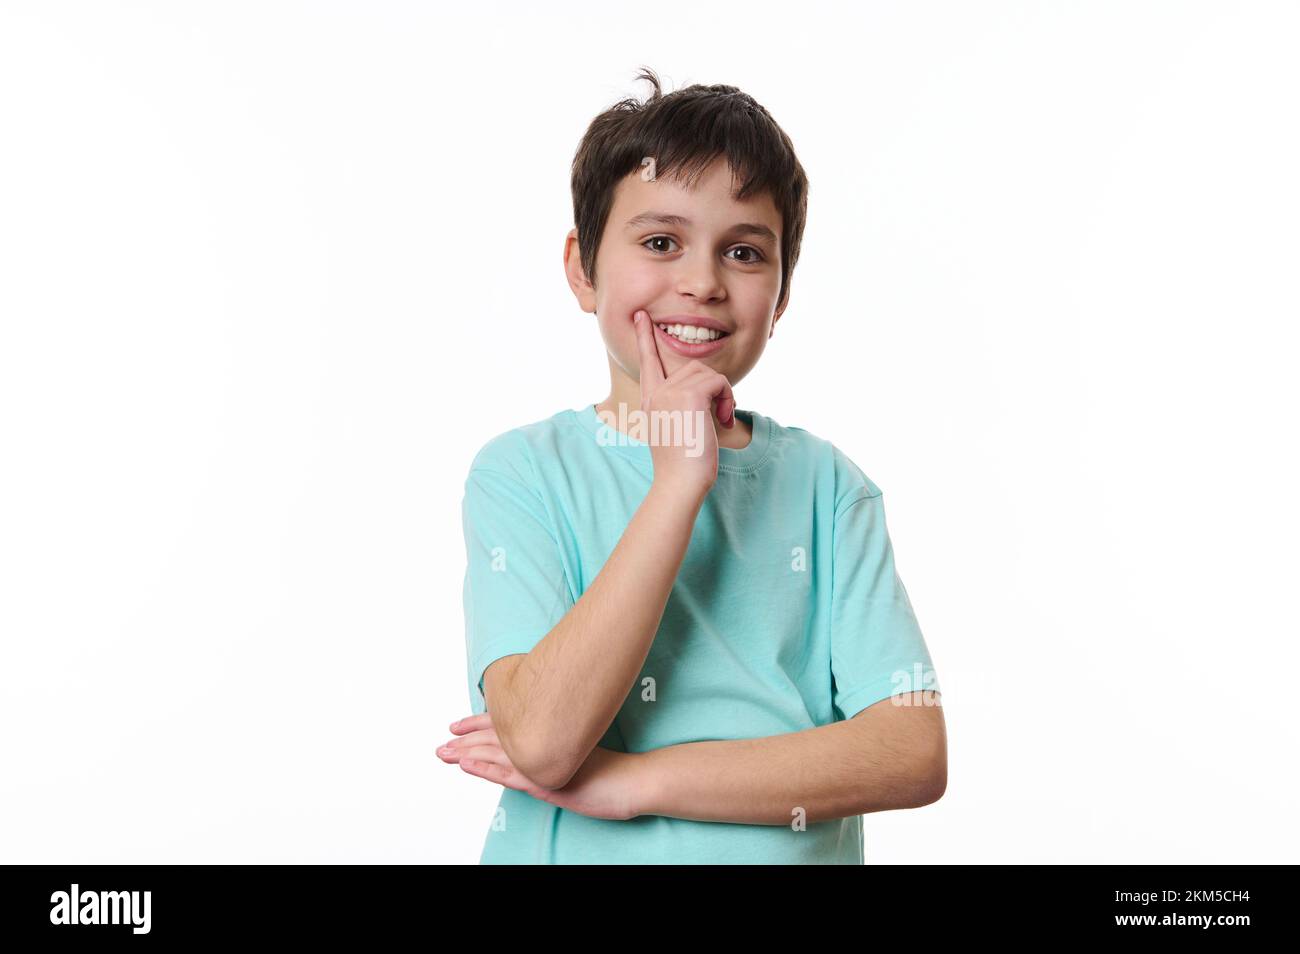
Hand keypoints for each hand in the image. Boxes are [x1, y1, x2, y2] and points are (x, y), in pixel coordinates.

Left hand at [437, 712, 648, 820]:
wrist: (633, 779)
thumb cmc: (610, 768)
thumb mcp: (578, 751)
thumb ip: (557, 743)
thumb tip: (540, 737)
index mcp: (549, 732)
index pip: (506, 722)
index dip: (479, 722)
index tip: (457, 723)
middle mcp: (543, 741)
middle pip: (495, 735)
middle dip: (465, 739)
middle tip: (442, 742)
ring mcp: (543, 760)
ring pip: (496, 753)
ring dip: (466, 752)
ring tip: (443, 753)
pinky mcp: (546, 780)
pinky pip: (510, 774)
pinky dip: (485, 768)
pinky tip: (466, 765)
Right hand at [633, 309, 735, 496]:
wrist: (681, 482)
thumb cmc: (685, 464)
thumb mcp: (677, 428)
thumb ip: (681, 404)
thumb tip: (707, 390)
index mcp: (650, 400)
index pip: (648, 361)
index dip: (645, 337)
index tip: (641, 316)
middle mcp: (656, 392)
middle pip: (693, 367)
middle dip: (713, 387)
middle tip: (717, 416)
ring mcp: (670, 392)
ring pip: (707, 373)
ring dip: (721, 394)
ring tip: (718, 419)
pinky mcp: (689, 395)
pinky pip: (719, 381)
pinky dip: (727, 399)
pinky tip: (722, 420)